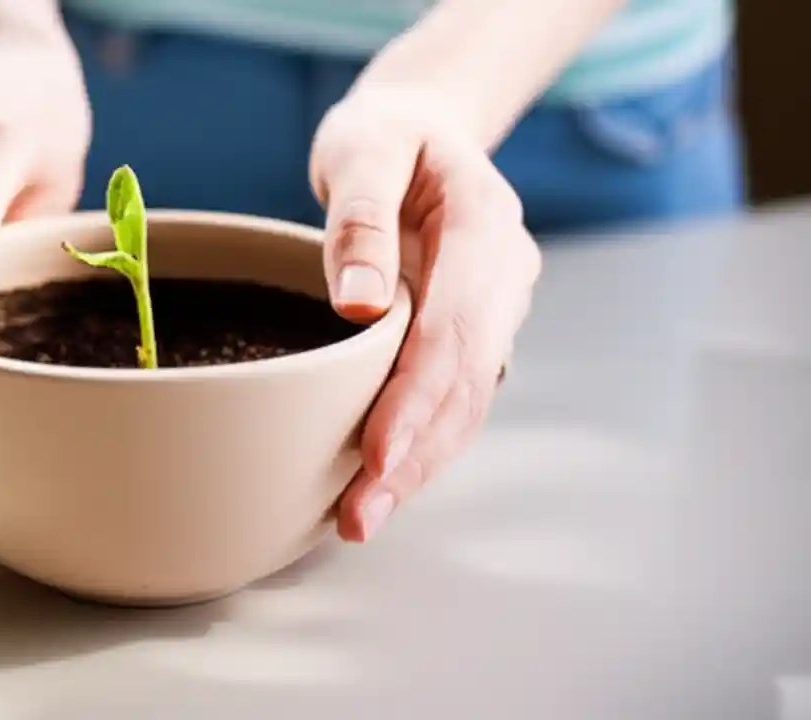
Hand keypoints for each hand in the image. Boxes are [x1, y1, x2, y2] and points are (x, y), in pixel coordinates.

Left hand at [309, 84, 541, 541]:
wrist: (419, 133)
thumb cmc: (385, 139)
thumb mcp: (364, 150)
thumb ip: (360, 221)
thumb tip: (357, 306)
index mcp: (485, 226)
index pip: (454, 329)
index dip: (416, 399)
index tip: (377, 455)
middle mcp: (503, 277)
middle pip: (465, 382)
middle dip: (415, 455)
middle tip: (359, 516)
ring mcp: (494, 311)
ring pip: (466, 402)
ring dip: (420, 465)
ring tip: (361, 518)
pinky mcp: (472, 334)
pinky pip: (454, 398)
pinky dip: (421, 444)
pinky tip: (381, 484)